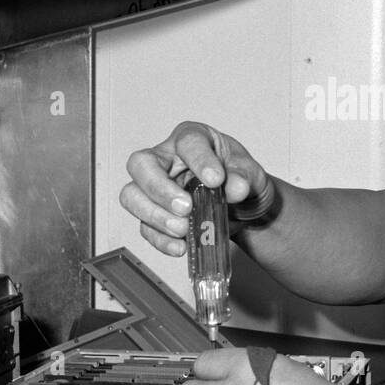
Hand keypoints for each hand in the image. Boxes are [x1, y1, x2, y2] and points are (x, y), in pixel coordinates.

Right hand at [120, 121, 275, 256]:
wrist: (242, 206)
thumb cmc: (239, 177)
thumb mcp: (251, 173)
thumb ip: (245, 177)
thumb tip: (236, 188)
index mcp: (192, 139)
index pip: (187, 142)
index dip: (199, 160)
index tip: (216, 180)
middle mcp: (166, 159)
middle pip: (141, 164)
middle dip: (160, 188)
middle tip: (186, 207)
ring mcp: (154, 188)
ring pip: (132, 196)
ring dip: (155, 216)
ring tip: (183, 229)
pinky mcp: (154, 215)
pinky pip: (145, 227)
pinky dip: (160, 239)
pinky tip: (180, 246)